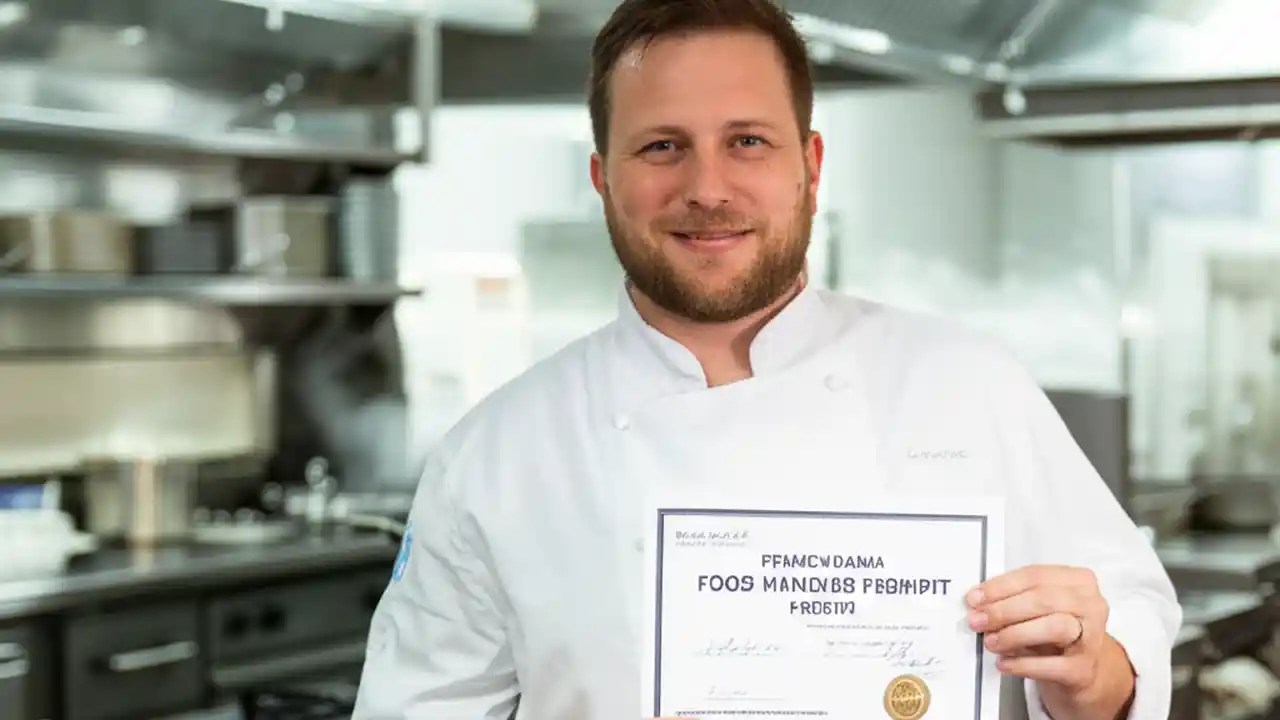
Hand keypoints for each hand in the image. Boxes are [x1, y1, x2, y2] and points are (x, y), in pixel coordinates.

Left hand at [966, 565, 1135, 719]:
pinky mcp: (1084, 669)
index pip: (1034, 576)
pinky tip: (1004, 663)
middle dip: (1003, 610)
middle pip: (1043, 600)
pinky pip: (1052, 665)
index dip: (1000, 586)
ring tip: (990, 641)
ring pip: (1054, 628)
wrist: (1082, 669)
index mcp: (1078, 581)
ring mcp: (1092, 638)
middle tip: (978, 620)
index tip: (975, 598)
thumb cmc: (1056, 630)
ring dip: (1014, 634)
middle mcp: (1091, 606)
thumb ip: (1014, 599)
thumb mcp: (1039, 608)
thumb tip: (979, 602)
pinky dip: (1023, 664)